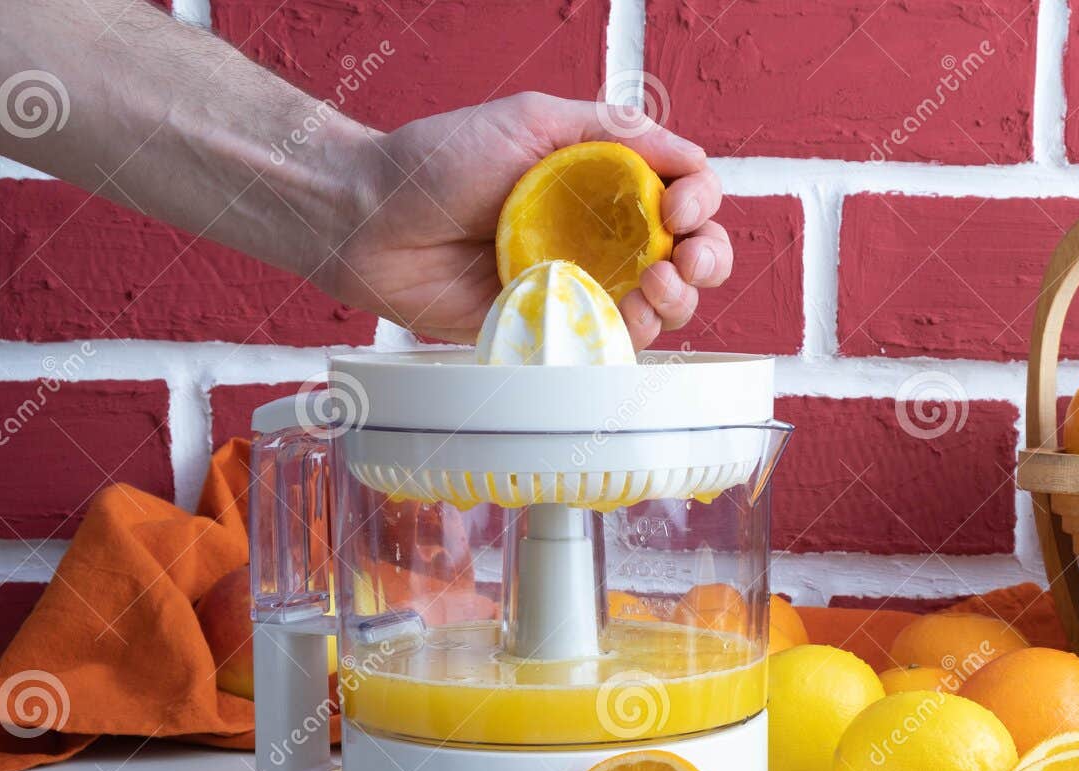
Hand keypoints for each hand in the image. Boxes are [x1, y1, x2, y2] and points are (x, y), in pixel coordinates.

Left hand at [328, 92, 730, 347]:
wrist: (370, 223)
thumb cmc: (439, 162)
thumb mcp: (531, 119)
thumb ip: (611, 129)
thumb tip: (691, 154)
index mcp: (606, 181)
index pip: (686, 195)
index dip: (700, 203)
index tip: (676, 209)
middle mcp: (604, 235)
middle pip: (692, 256)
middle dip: (707, 259)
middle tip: (682, 260)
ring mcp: (582, 285)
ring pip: (664, 305)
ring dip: (678, 301)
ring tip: (653, 288)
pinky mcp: (555, 329)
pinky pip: (613, 343)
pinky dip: (633, 336)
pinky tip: (622, 317)